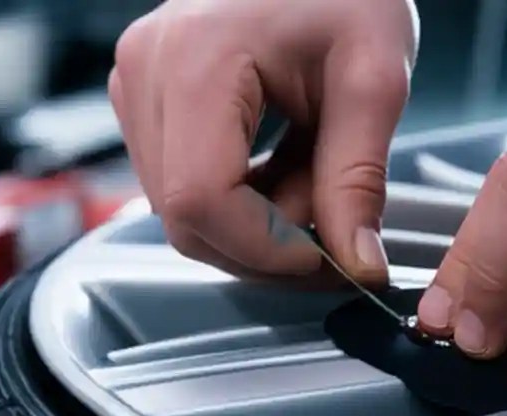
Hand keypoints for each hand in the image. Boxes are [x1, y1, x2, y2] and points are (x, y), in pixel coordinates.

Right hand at [109, 0, 419, 283]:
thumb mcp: (373, 77)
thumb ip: (358, 178)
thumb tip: (355, 265)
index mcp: (195, 58)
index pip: (200, 200)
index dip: (265, 249)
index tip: (328, 259)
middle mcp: (145, 71)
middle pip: (184, 217)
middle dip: (265, 244)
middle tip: (336, 225)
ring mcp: (134, 85)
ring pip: (180, 212)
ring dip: (254, 225)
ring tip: (315, 179)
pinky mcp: (141, 99)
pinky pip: (180, 185)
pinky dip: (237, 202)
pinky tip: (283, 168)